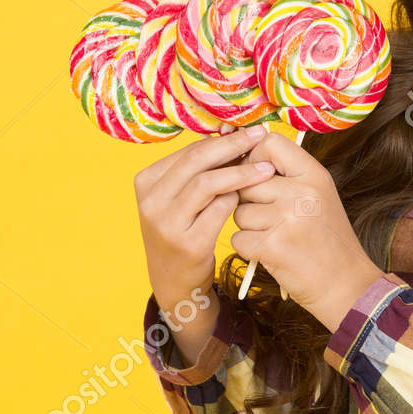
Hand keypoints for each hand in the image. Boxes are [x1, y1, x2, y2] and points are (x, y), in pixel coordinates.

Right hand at [134, 123, 275, 311]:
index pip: (188, 151)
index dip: (222, 140)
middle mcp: (151, 202)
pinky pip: (219, 210)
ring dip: (241, 172)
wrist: (174, 281)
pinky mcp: (188, 244)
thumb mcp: (176, 200)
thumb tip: (231, 136)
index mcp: (146, 182)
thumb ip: (195, 172)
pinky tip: (251, 197)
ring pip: (207, 183)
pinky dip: (237, 199)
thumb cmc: (182, 231)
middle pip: (197, 160)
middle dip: (233, 146)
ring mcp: (167, 224)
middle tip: (261, 137)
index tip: (249, 132)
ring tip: (266, 169)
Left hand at [231, 131, 385, 329]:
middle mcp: (301, 192)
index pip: (270, 143)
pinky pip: (237, 237)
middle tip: (275, 217)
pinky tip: (272, 252)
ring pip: (239, 211)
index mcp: (314, 175)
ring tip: (277, 235)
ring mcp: (286, 219)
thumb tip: (243, 156)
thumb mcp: (319, 195)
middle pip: (246, 181)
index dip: (256, 158)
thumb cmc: (327, 238)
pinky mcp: (271, 246)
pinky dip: (249, 247)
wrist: (345, 284)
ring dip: (250, 226)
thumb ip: (287, 173)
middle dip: (250, 200)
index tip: (260, 175)